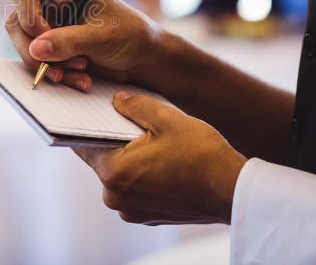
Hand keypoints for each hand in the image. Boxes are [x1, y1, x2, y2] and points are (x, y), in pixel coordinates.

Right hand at [5, 0, 162, 90]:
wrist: (141, 56)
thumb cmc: (129, 35)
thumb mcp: (102, 37)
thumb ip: (69, 41)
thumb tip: (36, 49)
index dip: (29, 16)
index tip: (46, 38)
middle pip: (18, 21)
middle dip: (36, 49)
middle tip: (58, 68)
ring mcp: (47, 21)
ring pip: (24, 44)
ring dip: (46, 65)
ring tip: (78, 73)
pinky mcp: (49, 42)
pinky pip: (36, 58)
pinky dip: (53, 71)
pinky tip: (78, 78)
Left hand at [74, 92, 245, 224]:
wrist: (234, 191)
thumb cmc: (202, 155)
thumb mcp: (167, 119)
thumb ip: (134, 106)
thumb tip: (116, 100)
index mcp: (113, 172)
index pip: (82, 143)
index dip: (86, 124)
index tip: (90, 111)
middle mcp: (115, 197)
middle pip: (100, 158)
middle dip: (112, 139)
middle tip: (127, 120)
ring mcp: (131, 210)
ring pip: (118, 174)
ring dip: (128, 157)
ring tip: (150, 140)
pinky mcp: (146, 215)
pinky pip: (133, 188)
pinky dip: (141, 174)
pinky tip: (160, 159)